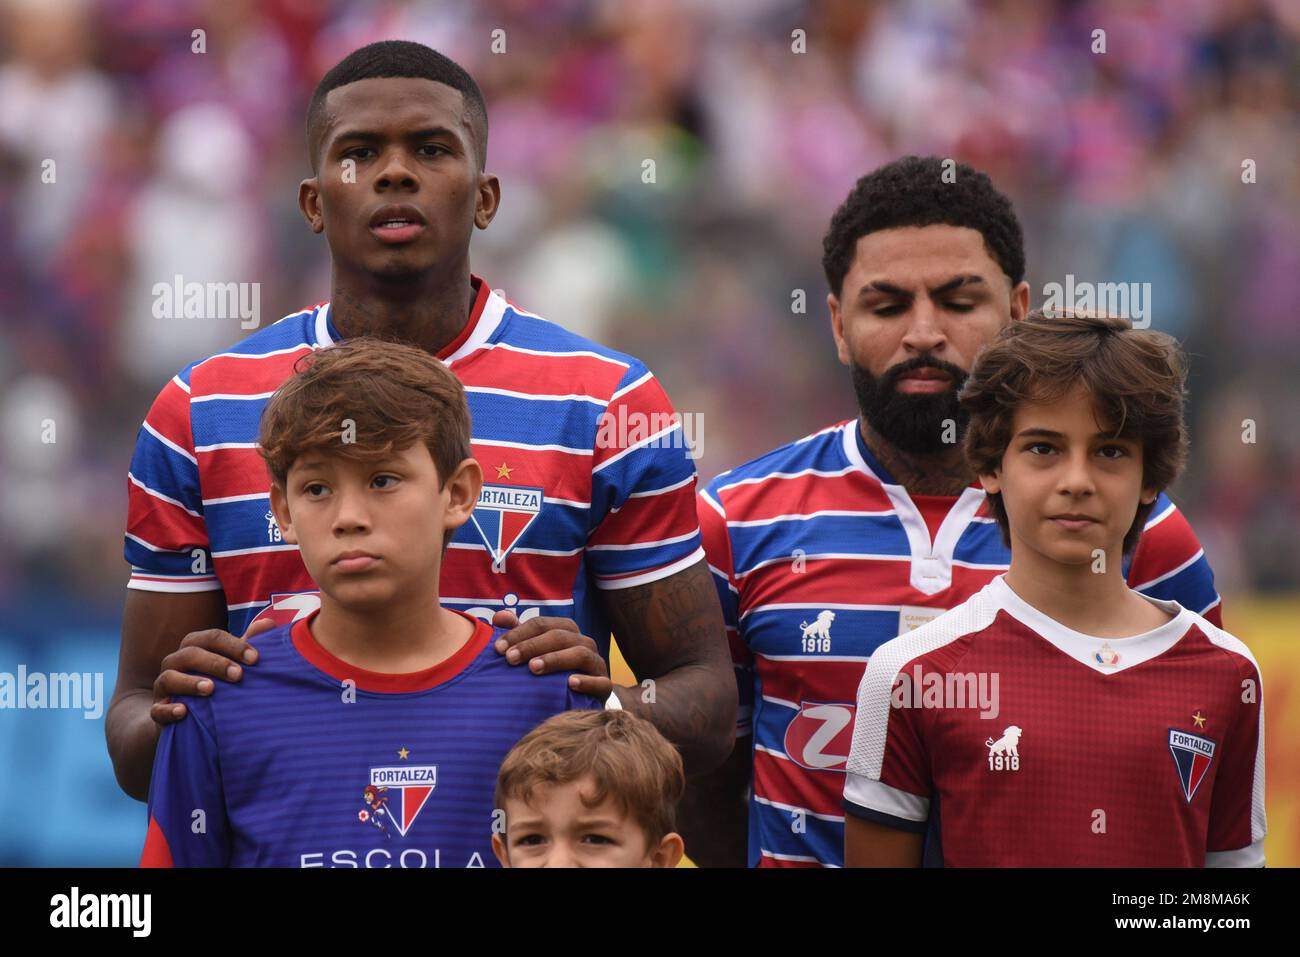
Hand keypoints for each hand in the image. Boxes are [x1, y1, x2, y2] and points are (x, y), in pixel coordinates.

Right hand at [150, 617, 274, 725]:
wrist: (186, 715)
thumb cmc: (215, 681)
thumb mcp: (232, 662)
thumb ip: (247, 644)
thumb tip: (268, 623)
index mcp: (196, 646)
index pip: (212, 637)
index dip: (234, 645)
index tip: (255, 659)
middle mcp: (176, 662)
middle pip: (191, 653)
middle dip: (216, 662)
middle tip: (238, 675)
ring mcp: (164, 686)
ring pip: (169, 677)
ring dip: (190, 682)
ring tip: (210, 689)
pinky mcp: (157, 711)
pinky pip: (157, 709)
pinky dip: (169, 709)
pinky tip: (184, 711)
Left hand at [491, 611, 613, 699]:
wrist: (582, 699)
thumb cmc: (552, 673)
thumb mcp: (534, 652)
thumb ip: (518, 634)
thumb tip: (498, 618)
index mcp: (566, 631)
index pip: (541, 624)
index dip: (518, 633)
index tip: (498, 649)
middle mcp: (584, 643)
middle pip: (559, 636)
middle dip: (532, 646)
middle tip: (510, 659)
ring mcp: (596, 664)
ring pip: (580, 654)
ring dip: (556, 659)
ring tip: (533, 668)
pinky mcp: (605, 686)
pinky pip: (601, 682)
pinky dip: (587, 681)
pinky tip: (570, 683)